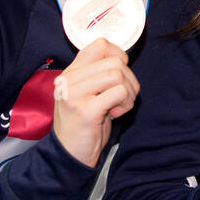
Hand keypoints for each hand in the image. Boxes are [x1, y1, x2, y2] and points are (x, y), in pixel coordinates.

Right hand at [52, 39, 139, 167]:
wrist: (69, 153)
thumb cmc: (85, 122)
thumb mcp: (88, 93)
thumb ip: (99, 74)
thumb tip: (122, 58)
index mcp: (70, 72)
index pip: (100, 45)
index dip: (118, 56)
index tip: (119, 76)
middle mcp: (69, 79)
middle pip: (115, 62)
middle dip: (130, 79)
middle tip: (123, 97)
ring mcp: (74, 94)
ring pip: (118, 75)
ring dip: (129, 92)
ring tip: (119, 106)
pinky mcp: (85, 110)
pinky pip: (119, 92)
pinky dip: (126, 103)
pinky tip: (115, 114)